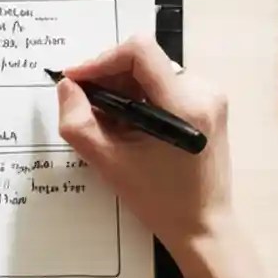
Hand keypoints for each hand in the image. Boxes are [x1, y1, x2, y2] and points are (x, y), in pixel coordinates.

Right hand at [55, 36, 230, 260]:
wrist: (203, 226)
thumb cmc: (159, 200)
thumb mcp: (109, 163)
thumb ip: (78, 122)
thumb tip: (67, 86)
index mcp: (184, 104)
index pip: (139, 51)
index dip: (101, 60)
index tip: (76, 81)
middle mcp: (203, 91)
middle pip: (143, 61)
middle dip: (108, 78)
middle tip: (86, 107)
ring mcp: (209, 96)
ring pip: (151, 72)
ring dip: (122, 89)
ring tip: (108, 122)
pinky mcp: (208, 104)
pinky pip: (163, 85)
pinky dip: (139, 97)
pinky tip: (129, 126)